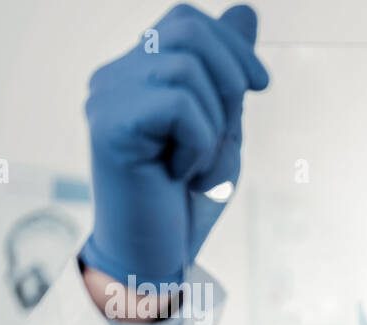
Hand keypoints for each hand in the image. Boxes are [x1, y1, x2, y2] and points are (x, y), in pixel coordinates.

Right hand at [80, 3, 268, 285]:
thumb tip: (246, 11)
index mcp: (139, 73)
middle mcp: (114, 77)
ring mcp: (106, 98)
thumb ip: (229, 74)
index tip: (260, 86)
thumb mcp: (222, 127)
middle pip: (188, 29)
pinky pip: (178, 104)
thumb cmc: (185, 201)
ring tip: (194, 164)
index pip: (187, 21)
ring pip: (186, 69)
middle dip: (229, 80)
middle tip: (222, 135)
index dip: (233, 46)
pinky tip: (178, 175)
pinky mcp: (108, 124)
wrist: (157, 257)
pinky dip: (198, 145)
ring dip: (213, 125)